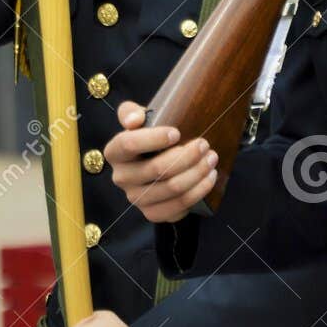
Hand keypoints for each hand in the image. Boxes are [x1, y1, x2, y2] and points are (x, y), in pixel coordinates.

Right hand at [103, 103, 216, 222]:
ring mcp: (136, 198)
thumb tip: (134, 120)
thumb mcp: (139, 120)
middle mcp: (121, 177)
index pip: (128, 144)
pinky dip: (198, 191)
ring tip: (211, 159)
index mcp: (115, 152)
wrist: (156, 163)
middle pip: (156, 169)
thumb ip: (130, 112)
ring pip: (172, 188)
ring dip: (197, 173)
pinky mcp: (152, 213)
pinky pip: (178, 207)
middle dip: (186, 156)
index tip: (177, 132)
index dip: (153, 139)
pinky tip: (209, 178)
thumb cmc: (149, 138)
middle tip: (204, 144)